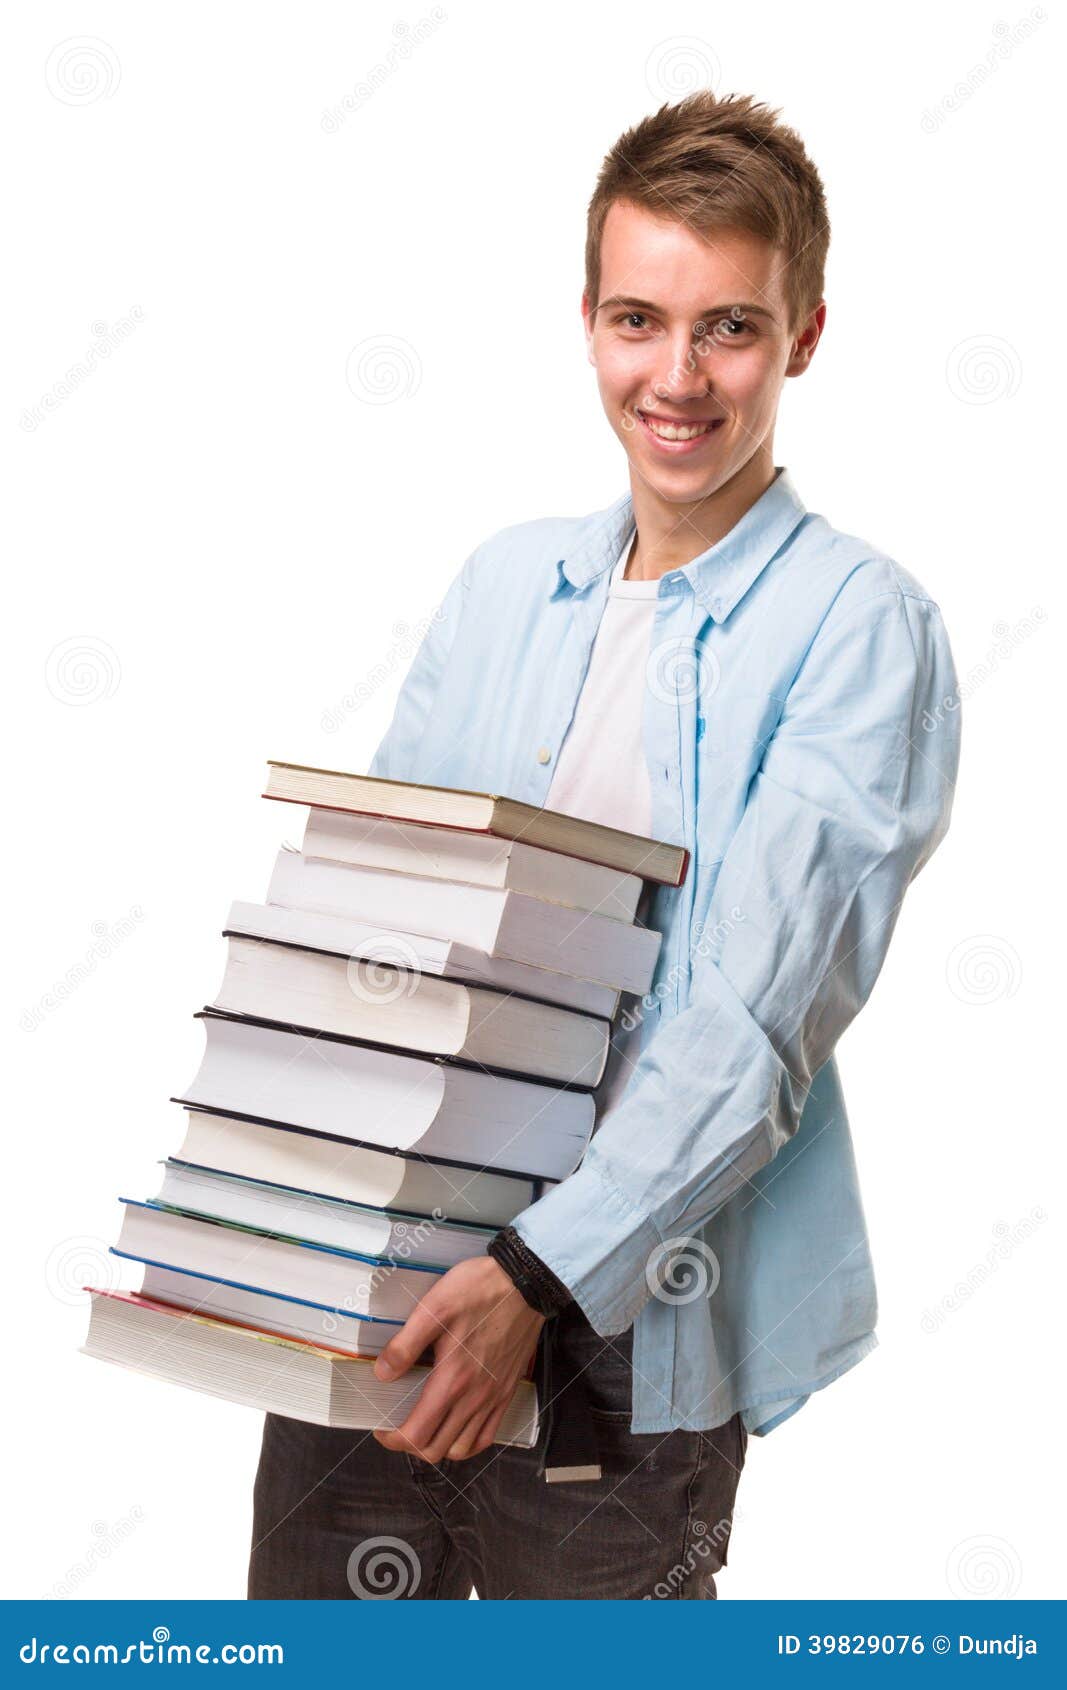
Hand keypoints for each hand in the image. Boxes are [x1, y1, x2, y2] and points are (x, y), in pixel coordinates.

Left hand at [371, 1256, 544, 1463]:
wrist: (524, 1284)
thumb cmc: (478, 1291)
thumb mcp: (433, 1308)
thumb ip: (405, 1345)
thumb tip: (383, 1374)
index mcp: (452, 1380)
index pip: (417, 1434)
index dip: (393, 1440)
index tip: (381, 1429)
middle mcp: (474, 1398)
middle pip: (436, 1449)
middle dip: (410, 1446)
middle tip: (398, 1428)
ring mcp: (493, 1398)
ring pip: (461, 1449)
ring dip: (438, 1447)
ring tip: (425, 1428)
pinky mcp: (507, 1392)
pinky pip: (487, 1437)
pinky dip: (468, 1444)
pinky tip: (457, 1429)